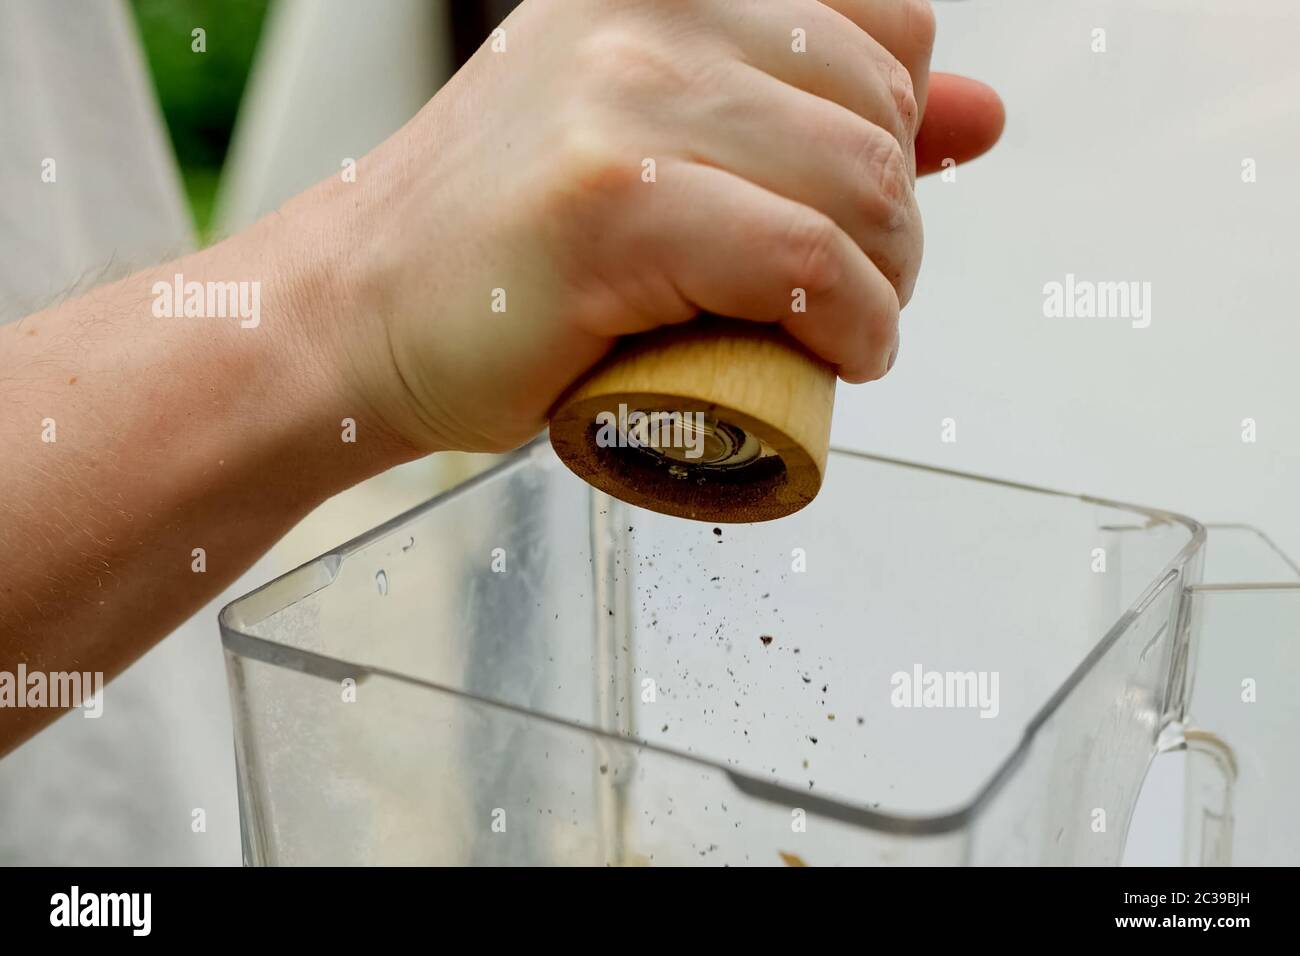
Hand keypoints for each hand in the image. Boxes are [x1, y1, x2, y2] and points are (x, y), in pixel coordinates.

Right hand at [289, 0, 1004, 453]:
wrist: (356, 312)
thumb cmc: (501, 242)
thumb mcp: (661, 144)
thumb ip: (814, 114)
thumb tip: (978, 115)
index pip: (884, 21)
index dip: (902, 125)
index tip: (861, 199)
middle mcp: (646, 16)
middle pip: (879, 109)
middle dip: (898, 224)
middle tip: (858, 288)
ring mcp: (624, 103)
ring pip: (858, 186)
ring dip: (886, 282)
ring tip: (847, 326)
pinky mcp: (613, 208)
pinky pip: (803, 260)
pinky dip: (852, 323)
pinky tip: (839, 351)